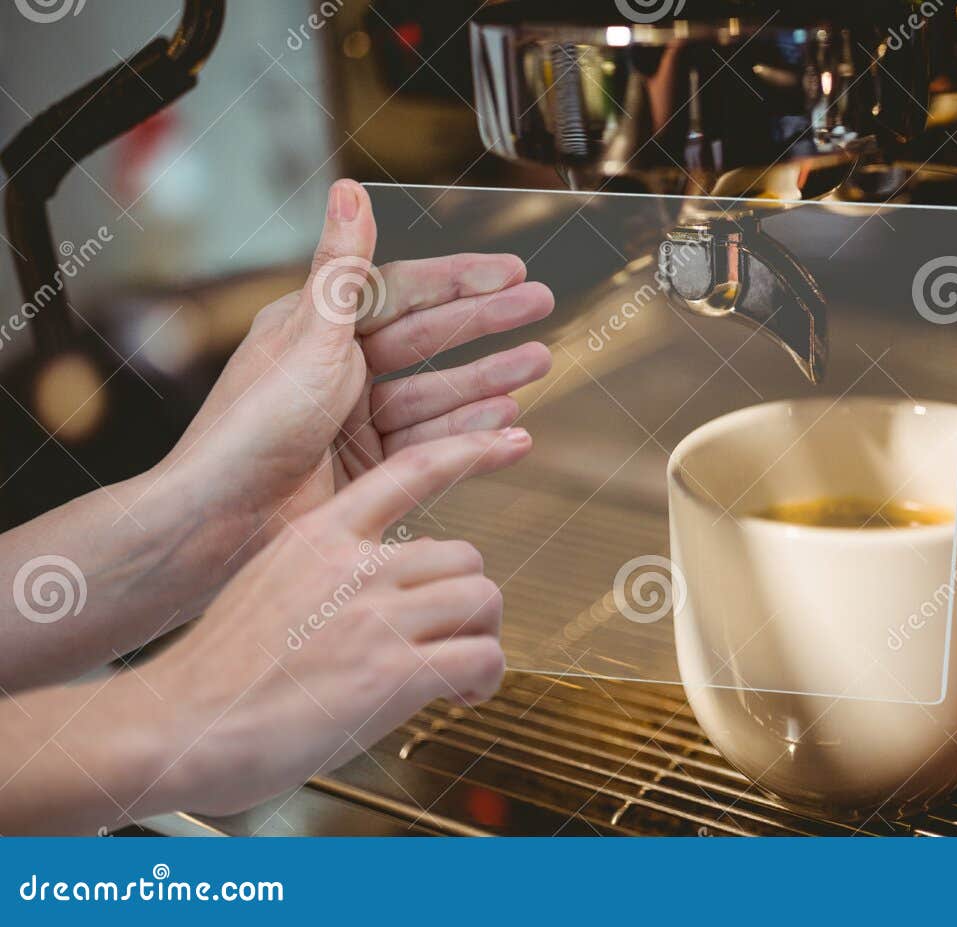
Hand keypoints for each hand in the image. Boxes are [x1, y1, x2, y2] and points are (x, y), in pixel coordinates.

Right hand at [141, 429, 529, 816]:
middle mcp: (353, 565)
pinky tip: (460, 698)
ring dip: (481, 639)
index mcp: (319, 536)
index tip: (512, 436)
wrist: (175, 727)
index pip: (409, 471)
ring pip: (482, 600)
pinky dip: (485, 679)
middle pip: (464, 555)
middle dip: (467, 601)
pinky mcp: (393, 672)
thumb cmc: (214, 676)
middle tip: (450, 640)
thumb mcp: (267, 589)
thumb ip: (329, 579)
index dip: (468, 451)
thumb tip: (389, 594)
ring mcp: (376, 616)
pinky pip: (482, 656)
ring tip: (457, 674)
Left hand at [162, 179, 552, 563]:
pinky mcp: (371, 472)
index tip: (512, 270)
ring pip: (440, 393)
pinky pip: (435, 447)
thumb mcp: (307, 336)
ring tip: (538, 363)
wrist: (224, 524)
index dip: (460, 279)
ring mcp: (357, 424)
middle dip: (489, 324)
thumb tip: (348, 188)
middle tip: (542, 306)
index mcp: (316, 328)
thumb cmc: (250, 428)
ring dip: (491, 378)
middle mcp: (338, 371)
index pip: (402, 291)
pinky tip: (509, 426)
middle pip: (430, 339)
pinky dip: (474, 437)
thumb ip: (342, 267)